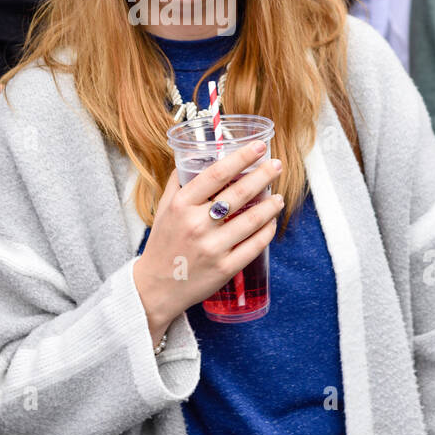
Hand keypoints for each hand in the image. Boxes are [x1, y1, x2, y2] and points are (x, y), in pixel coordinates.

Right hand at [133, 141, 282, 345]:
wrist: (155, 287)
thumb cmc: (163, 243)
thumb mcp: (164, 208)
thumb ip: (179, 182)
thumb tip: (196, 156)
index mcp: (181, 205)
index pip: (217, 174)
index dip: (241, 157)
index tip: (259, 146)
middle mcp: (197, 224)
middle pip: (239, 194)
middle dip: (263, 176)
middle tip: (277, 165)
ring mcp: (212, 248)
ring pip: (252, 220)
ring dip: (270, 205)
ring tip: (279, 196)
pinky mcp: (224, 268)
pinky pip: (254, 245)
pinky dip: (267, 231)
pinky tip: (271, 222)